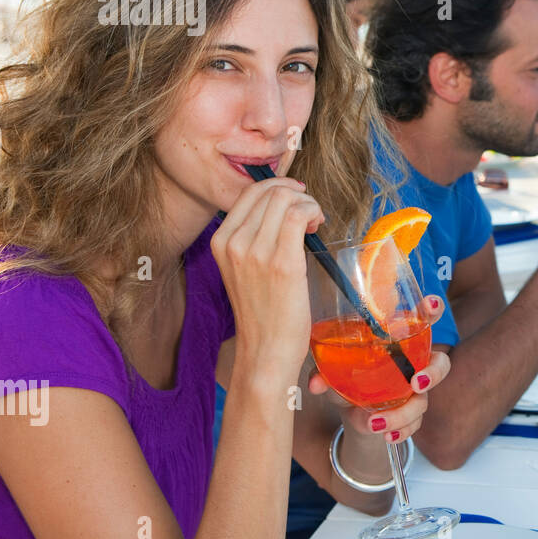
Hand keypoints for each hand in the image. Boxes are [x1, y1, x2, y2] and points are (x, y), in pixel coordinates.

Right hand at [211, 177, 324, 382]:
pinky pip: (298, 215)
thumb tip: (284, 208)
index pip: (249, 193)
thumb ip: (255, 238)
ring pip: (284, 198)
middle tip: (310, 215)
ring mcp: (256, 252)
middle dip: (296, 195)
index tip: (296, 200)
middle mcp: (234, 243)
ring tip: (314, 223)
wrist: (265, 350)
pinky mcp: (281, 263)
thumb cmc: (263, 311)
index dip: (278, 188)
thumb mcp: (245, 268)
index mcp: (221, 241)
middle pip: (268, 191)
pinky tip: (317, 227)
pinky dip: (312, 211)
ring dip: (308, 203)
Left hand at [308, 297, 450, 443]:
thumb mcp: (334, 370)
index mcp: (399, 341)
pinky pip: (414, 425)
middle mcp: (413, 364)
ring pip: (423, 402)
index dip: (431, 310)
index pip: (422, 320)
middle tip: (416, 382)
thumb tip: (315, 383)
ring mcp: (415, 392)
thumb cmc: (347, 375)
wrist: (350, 410)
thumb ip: (324, 371)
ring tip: (375, 423)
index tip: (431, 304)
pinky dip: (401, 432)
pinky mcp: (410, 415)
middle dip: (433, 373)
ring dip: (402, 413)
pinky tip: (387, 436)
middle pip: (440, 364)